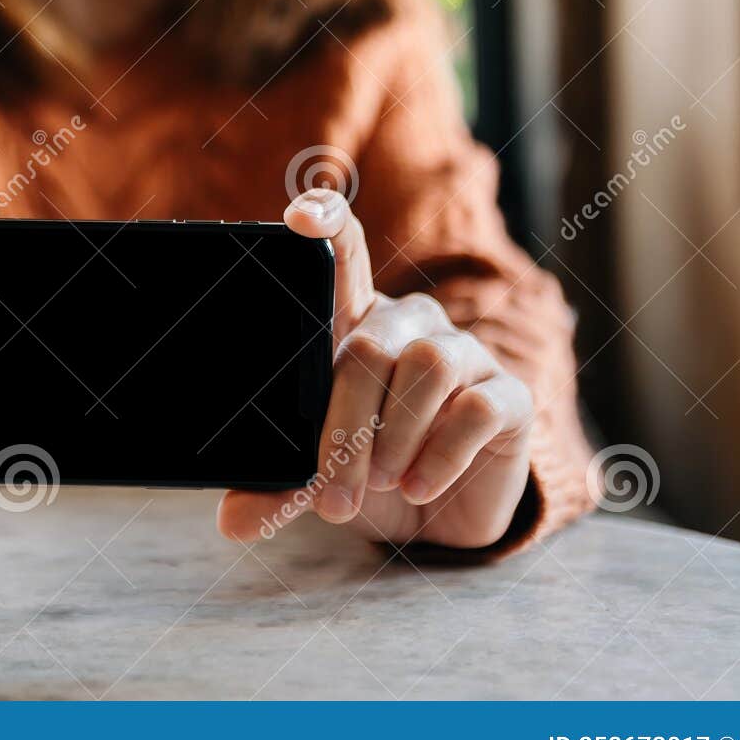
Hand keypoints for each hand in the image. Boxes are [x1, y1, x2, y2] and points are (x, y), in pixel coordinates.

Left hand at [217, 189, 532, 548]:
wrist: (442, 517)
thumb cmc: (370, 473)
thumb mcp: (319, 480)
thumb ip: (278, 489)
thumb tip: (230, 522)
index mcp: (357, 327)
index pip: (344, 255)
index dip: (328, 225)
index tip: (300, 218)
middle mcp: (411, 325)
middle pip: (372, 347)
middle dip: (345, 426)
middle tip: (332, 494)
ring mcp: (464, 354)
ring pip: (427, 366)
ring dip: (395, 436)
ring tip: (383, 483)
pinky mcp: (509, 395)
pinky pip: (473, 408)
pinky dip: (440, 457)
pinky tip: (420, 486)